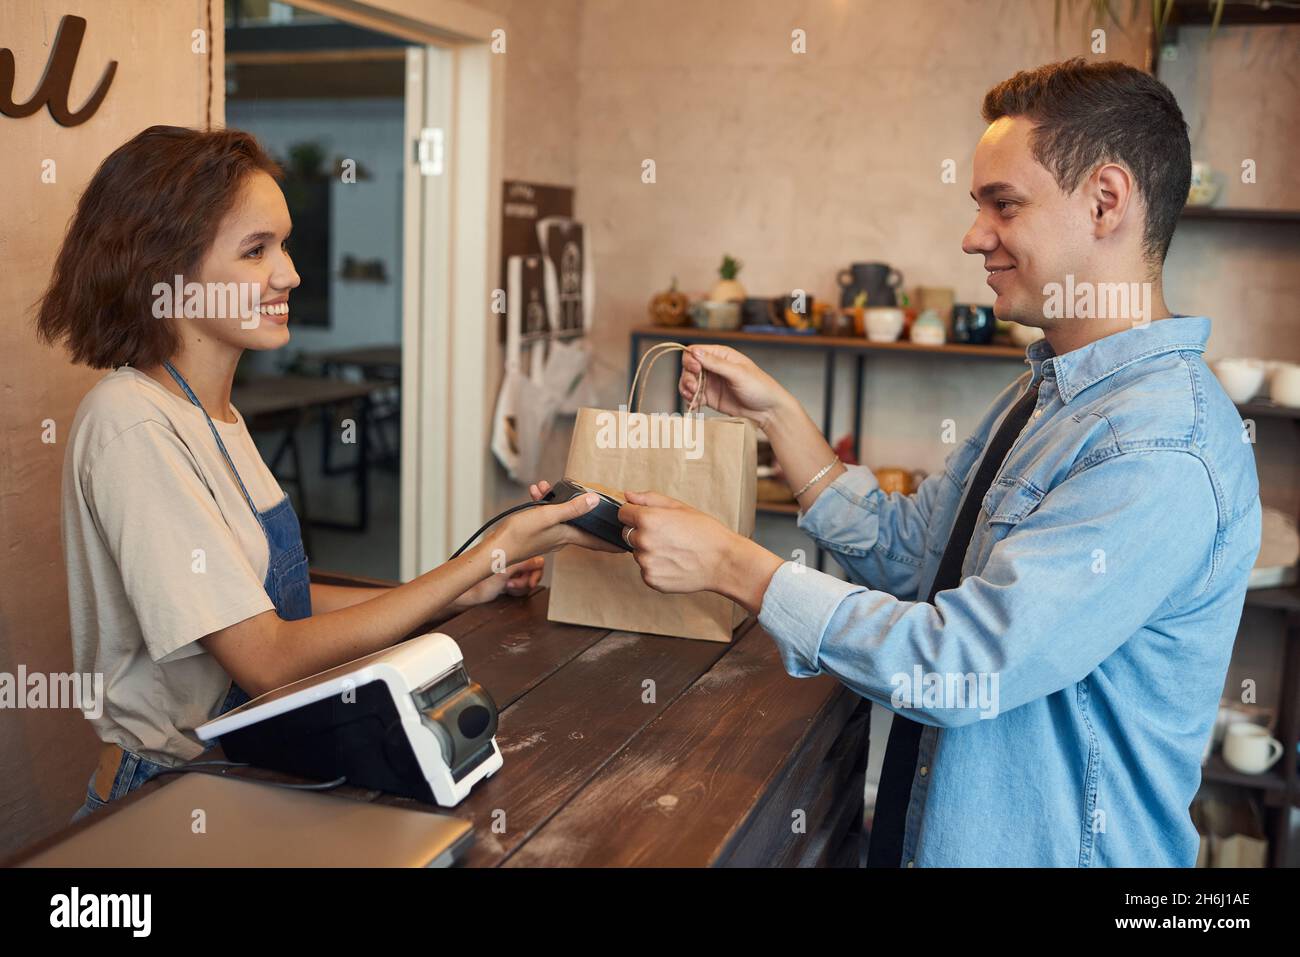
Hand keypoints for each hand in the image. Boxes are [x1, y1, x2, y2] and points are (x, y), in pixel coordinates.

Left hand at [455, 555, 544, 607]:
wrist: (468, 595)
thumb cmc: (478, 583)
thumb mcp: (504, 572)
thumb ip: (524, 564)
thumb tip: (540, 560)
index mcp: (510, 549)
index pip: (534, 557)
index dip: (535, 571)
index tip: (531, 581)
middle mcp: (512, 557)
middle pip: (533, 569)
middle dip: (525, 580)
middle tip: (514, 584)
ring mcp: (511, 569)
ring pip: (529, 578)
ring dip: (520, 586)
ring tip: (507, 586)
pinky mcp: (510, 578)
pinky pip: (523, 585)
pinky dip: (517, 590)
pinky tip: (506, 589)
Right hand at [487, 481, 623, 563]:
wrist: (495, 549)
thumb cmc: (520, 536)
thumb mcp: (548, 516)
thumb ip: (572, 508)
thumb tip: (595, 501)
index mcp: (568, 536)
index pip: (597, 541)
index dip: (612, 543)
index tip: (626, 545)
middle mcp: (561, 538)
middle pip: (581, 524)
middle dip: (584, 509)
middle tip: (592, 498)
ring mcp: (548, 536)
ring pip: (561, 515)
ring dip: (557, 500)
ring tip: (545, 487)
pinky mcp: (536, 532)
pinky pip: (547, 515)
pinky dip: (543, 503)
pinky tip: (535, 493)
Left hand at [615, 491, 733, 594]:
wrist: (722, 562)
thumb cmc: (705, 532)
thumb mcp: (679, 507)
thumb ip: (649, 499)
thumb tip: (628, 495)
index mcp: (648, 519)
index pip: (623, 513)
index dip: (635, 513)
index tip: (650, 518)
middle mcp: (643, 541)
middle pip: (627, 533)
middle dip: (641, 532)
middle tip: (667, 535)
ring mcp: (646, 562)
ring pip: (637, 553)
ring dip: (649, 551)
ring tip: (674, 550)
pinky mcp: (651, 579)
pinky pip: (645, 570)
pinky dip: (656, 567)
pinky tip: (674, 563)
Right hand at [680, 345, 792, 428]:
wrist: (768, 411)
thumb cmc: (759, 387)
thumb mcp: (738, 373)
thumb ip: (716, 363)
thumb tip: (695, 352)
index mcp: (721, 355)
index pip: (695, 351)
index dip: (690, 359)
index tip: (695, 370)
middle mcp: (714, 367)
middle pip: (688, 367)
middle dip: (688, 377)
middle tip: (694, 387)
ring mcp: (711, 382)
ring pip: (688, 381)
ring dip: (686, 388)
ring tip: (693, 397)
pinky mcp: (710, 397)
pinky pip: (693, 396)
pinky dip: (690, 399)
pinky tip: (694, 404)